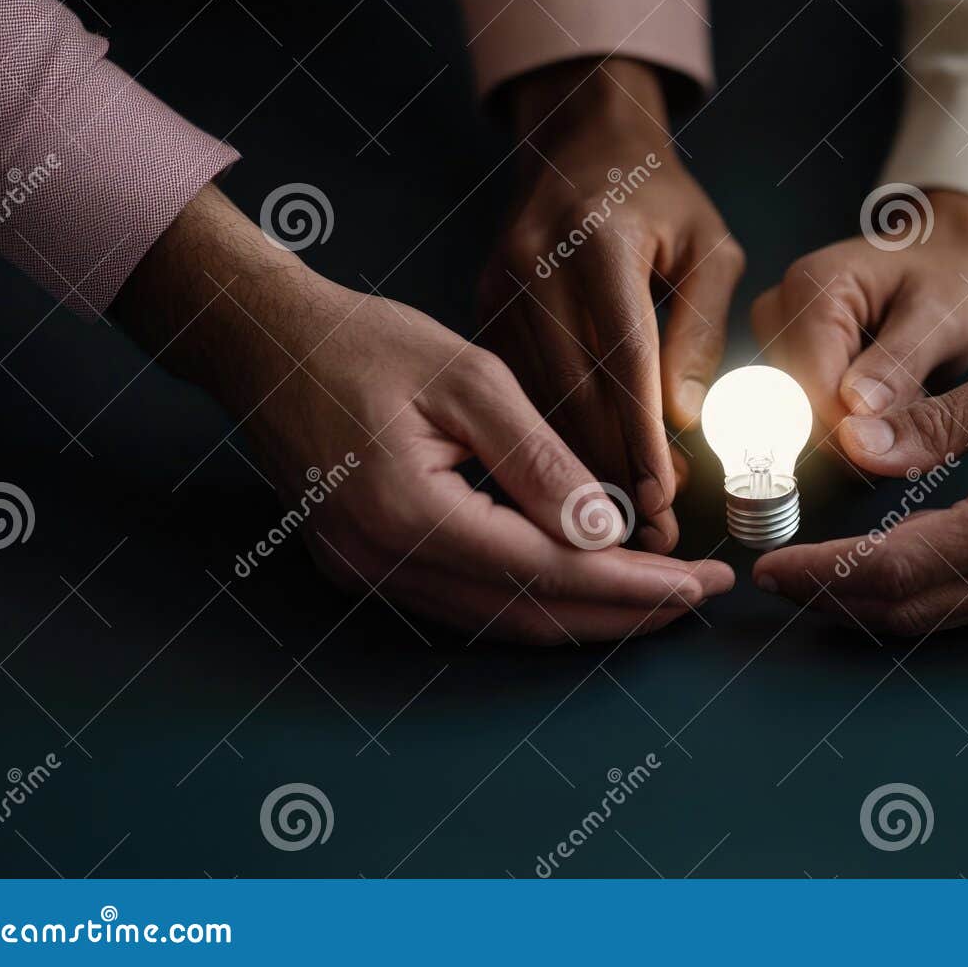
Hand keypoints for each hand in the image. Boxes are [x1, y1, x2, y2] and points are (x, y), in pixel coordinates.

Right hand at [116, 186, 732, 643]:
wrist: (265, 344)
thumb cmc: (365, 343)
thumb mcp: (468, 378)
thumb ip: (539, 458)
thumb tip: (606, 529)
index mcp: (409, 513)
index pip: (550, 571)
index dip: (635, 583)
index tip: (702, 579)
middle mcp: (383, 563)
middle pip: (530, 616)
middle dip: (625, 614)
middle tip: (698, 597)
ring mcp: (367, 575)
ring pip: (500, 623)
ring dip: (585, 617)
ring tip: (659, 596)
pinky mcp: (366, 567)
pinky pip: (467, 605)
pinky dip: (534, 602)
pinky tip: (584, 585)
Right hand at [479, 58, 744, 552]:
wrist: (576, 143)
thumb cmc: (658, 195)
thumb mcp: (706, 243)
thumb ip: (697, 326)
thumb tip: (682, 417)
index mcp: (594, 241)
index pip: (621, 356)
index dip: (643, 436)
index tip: (666, 497)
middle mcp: (529, 267)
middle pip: (570, 394)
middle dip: (613, 473)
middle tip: (653, 539)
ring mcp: (493, 291)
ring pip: (535, 403)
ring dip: (578, 475)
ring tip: (624, 533)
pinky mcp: (477, 312)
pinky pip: (514, 392)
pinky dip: (545, 446)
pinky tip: (576, 497)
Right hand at [750, 190, 967, 436]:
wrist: (948, 256)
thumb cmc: (950, 276)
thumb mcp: (941, 317)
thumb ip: (899, 364)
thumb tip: (855, 412)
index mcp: (813, 287)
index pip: (809, 386)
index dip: (849, 430)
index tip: (898, 447)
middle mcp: (782, 308)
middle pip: (795, 405)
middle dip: (851, 431)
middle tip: (911, 421)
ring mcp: (780, 332)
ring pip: (798, 415)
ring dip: (851, 428)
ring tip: (902, 401)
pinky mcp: (789, 354)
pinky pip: (806, 410)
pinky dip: (848, 420)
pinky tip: (885, 402)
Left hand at [752, 330, 967, 635]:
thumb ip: (939, 419)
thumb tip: (854, 441)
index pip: (901, 568)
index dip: (826, 573)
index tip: (773, 563)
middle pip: (914, 612)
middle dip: (835, 599)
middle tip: (777, 574)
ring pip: (946, 620)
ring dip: (874, 604)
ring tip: (818, 573)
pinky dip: (924, 596)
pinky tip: (891, 566)